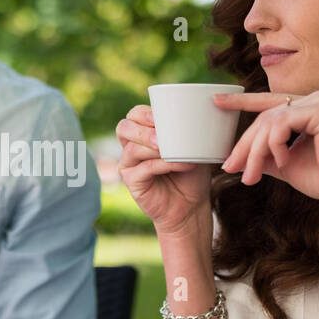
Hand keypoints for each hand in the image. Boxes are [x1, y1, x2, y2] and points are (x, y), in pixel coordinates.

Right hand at [115, 104, 211, 238]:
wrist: (191, 205)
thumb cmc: (191, 174)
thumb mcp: (192, 147)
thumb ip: (187, 131)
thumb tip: (194, 113)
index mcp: (143, 134)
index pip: (134, 115)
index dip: (144, 113)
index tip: (163, 115)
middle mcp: (131, 147)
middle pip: (124, 128)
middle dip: (142, 129)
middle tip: (160, 134)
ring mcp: (129, 165)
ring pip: (131, 149)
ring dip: (154, 147)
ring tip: (175, 150)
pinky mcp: (132, 182)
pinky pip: (142, 169)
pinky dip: (162, 164)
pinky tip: (180, 164)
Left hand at [215, 90, 318, 212]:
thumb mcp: (284, 164)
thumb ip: (264, 155)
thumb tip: (237, 157)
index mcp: (306, 109)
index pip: (267, 104)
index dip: (240, 102)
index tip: (216, 102)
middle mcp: (314, 99)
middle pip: (264, 117)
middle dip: (244, 145)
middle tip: (230, 167)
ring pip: (269, 122)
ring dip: (255, 151)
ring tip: (252, 175)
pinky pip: (282, 123)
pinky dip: (276, 145)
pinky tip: (283, 162)